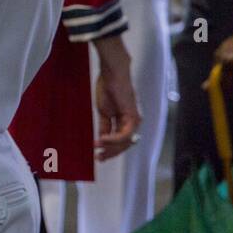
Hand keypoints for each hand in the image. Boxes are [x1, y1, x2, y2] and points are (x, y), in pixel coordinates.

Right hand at [92, 36, 141, 160]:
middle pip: (124, 144)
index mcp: (126, 120)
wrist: (112, 74)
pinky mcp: (133, 118)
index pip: (120, 140)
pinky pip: (124, 135)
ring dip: (111, 148)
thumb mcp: (104, 111)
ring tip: (97, 149)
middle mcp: (133, 123)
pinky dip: (113, 139)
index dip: (109, 149)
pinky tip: (102, 140)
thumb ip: (105, 126)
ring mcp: (134, 121)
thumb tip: (102, 138)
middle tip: (98, 158)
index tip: (98, 155)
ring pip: (125, 142)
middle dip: (110, 153)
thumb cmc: (107, 88)